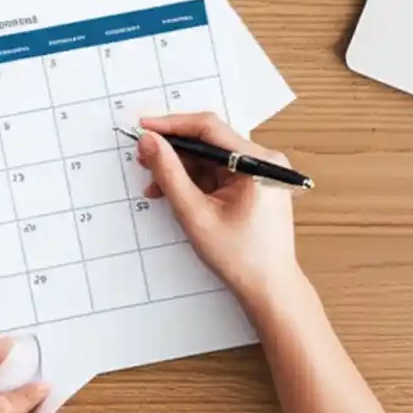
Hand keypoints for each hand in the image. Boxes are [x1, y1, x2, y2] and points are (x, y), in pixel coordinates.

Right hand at [137, 113, 300, 303]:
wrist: (269, 288)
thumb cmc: (241, 258)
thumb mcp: (196, 214)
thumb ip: (170, 175)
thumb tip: (150, 143)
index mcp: (259, 162)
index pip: (209, 128)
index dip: (172, 125)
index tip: (144, 127)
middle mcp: (265, 160)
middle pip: (210, 142)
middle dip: (174, 151)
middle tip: (144, 159)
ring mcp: (262, 172)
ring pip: (212, 158)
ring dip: (182, 169)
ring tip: (155, 187)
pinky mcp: (255, 184)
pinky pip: (220, 172)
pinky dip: (196, 181)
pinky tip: (174, 193)